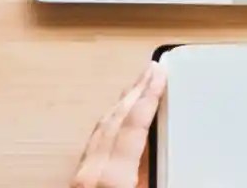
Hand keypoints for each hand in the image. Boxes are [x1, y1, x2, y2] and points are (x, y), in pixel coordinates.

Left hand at [71, 63, 167, 187]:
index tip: (159, 71)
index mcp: (113, 177)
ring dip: (122, 103)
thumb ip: (155, 171)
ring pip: (101, 127)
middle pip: (115, 119)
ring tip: (137, 87)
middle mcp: (93, 169)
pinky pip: (94, 140)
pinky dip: (109, 121)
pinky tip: (116, 118)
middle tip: (151, 69)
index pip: (134, 124)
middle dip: (136, 91)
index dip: (149, 95)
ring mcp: (81, 173)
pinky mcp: (77, 178)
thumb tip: (170, 145)